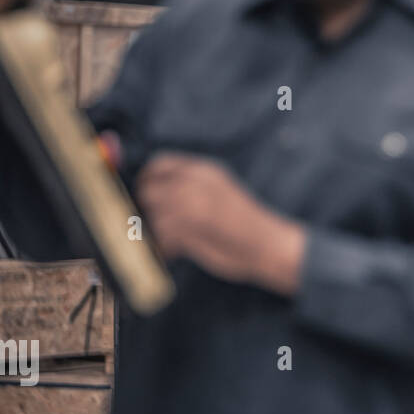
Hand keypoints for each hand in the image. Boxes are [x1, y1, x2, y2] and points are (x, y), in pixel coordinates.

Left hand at [136, 152, 305, 295]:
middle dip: (148, 207)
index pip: (159, 164)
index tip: (147, 193)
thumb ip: (190, 186)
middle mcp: (193, 182)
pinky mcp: (188, 228)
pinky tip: (178, 250)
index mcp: (203, 170)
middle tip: (157, 221)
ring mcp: (190, 203)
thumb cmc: (243, 220)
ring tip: (174, 240)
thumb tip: (154, 192)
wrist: (266, 243)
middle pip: (148, 189)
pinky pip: (162, 235)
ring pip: (153, 215)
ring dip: (159, 231)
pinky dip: (166, 246)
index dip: (148, 179)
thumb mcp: (218, 190)